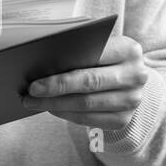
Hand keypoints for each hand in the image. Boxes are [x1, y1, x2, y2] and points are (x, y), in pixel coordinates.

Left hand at [19, 35, 148, 128]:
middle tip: (30, 94)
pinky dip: (66, 115)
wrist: (130, 77)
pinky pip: (89, 120)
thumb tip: (42, 63)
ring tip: (33, 103)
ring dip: (56, 105)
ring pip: (86, 105)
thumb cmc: (105, 57)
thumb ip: (79, 48)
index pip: (92, 61)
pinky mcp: (124, 119)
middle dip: (55, 90)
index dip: (62, 74)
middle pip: (88, 85)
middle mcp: (136, 75)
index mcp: (129, 50)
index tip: (34, 81)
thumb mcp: (99, 45)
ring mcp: (132, 100)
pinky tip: (51, 109)